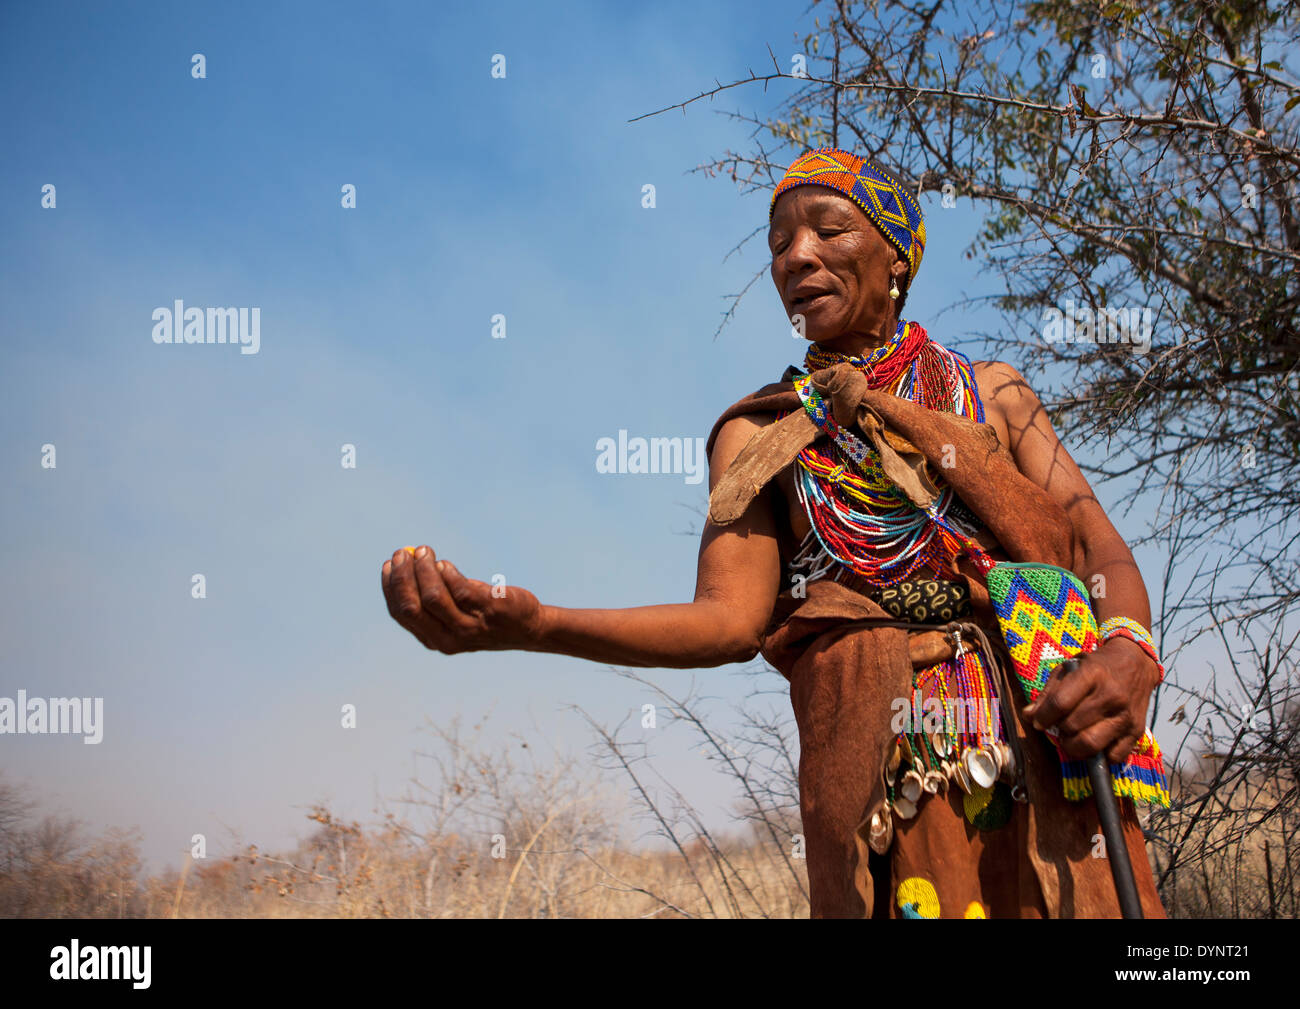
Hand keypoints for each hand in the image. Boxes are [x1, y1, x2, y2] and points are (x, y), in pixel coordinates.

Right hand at [381, 545, 542, 653]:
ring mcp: (469, 628)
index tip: (389, 564)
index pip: (401, 614)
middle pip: (412, 607)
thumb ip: (433, 596)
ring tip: (424, 551)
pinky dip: (447, 572)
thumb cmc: (485, 615)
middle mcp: (448, 639)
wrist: (527, 628)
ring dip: (423, 570)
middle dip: (403, 577)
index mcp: (434, 640)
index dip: (391, 588)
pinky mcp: (488, 611)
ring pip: (433, 597)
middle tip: (403, 553)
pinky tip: (444, 563)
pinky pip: (459, 590)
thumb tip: (410, 561)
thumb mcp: (455, 613)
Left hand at [1022, 637, 1159, 762]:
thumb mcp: (1068, 668)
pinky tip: (1092, 742)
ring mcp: (1125, 715)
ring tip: (1071, 738)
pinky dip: (1099, 756)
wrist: (1135, 664)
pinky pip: (1113, 756)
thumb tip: (1028, 716)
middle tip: (1058, 727)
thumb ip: (1048, 693)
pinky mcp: (1137, 731)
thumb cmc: (1096, 666)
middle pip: (1073, 726)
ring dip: (1074, 747)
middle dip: (1059, 731)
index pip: (1060, 703)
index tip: (1038, 721)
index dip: (1043, 717)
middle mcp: (1111, 695)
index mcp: (1092, 674)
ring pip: (1091, 744)